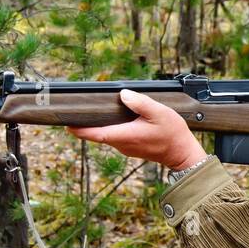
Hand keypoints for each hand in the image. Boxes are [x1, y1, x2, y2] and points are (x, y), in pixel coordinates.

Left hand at [68, 89, 206, 171]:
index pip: (96, 134)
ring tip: (94, 111)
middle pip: (98, 134)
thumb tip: (124, 95)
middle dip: (87, 124)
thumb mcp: (159, 113)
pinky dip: (110, 127)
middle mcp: (122, 144)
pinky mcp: (131, 147)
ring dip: (99, 125)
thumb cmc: (172, 134)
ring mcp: (126, 147)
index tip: (67, 124)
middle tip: (76, 111)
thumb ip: (140, 102)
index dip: (80, 130)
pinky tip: (114, 117)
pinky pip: (115, 136)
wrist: (182, 152)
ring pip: (107, 135)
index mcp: (125, 135)